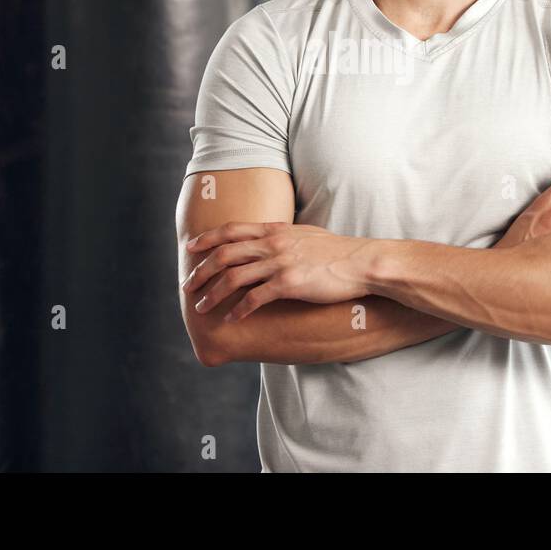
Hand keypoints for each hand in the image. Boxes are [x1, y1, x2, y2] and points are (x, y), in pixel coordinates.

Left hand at [181, 222, 375, 321]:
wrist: (362, 262)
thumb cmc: (338, 251)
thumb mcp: (306, 234)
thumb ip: (283, 236)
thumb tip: (270, 238)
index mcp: (275, 230)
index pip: (231, 230)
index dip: (207, 238)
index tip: (191, 249)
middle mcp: (273, 244)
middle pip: (225, 254)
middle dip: (201, 271)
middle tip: (187, 285)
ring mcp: (280, 263)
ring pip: (234, 278)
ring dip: (213, 294)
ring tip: (201, 307)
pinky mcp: (289, 283)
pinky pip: (255, 298)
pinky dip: (238, 310)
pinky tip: (231, 319)